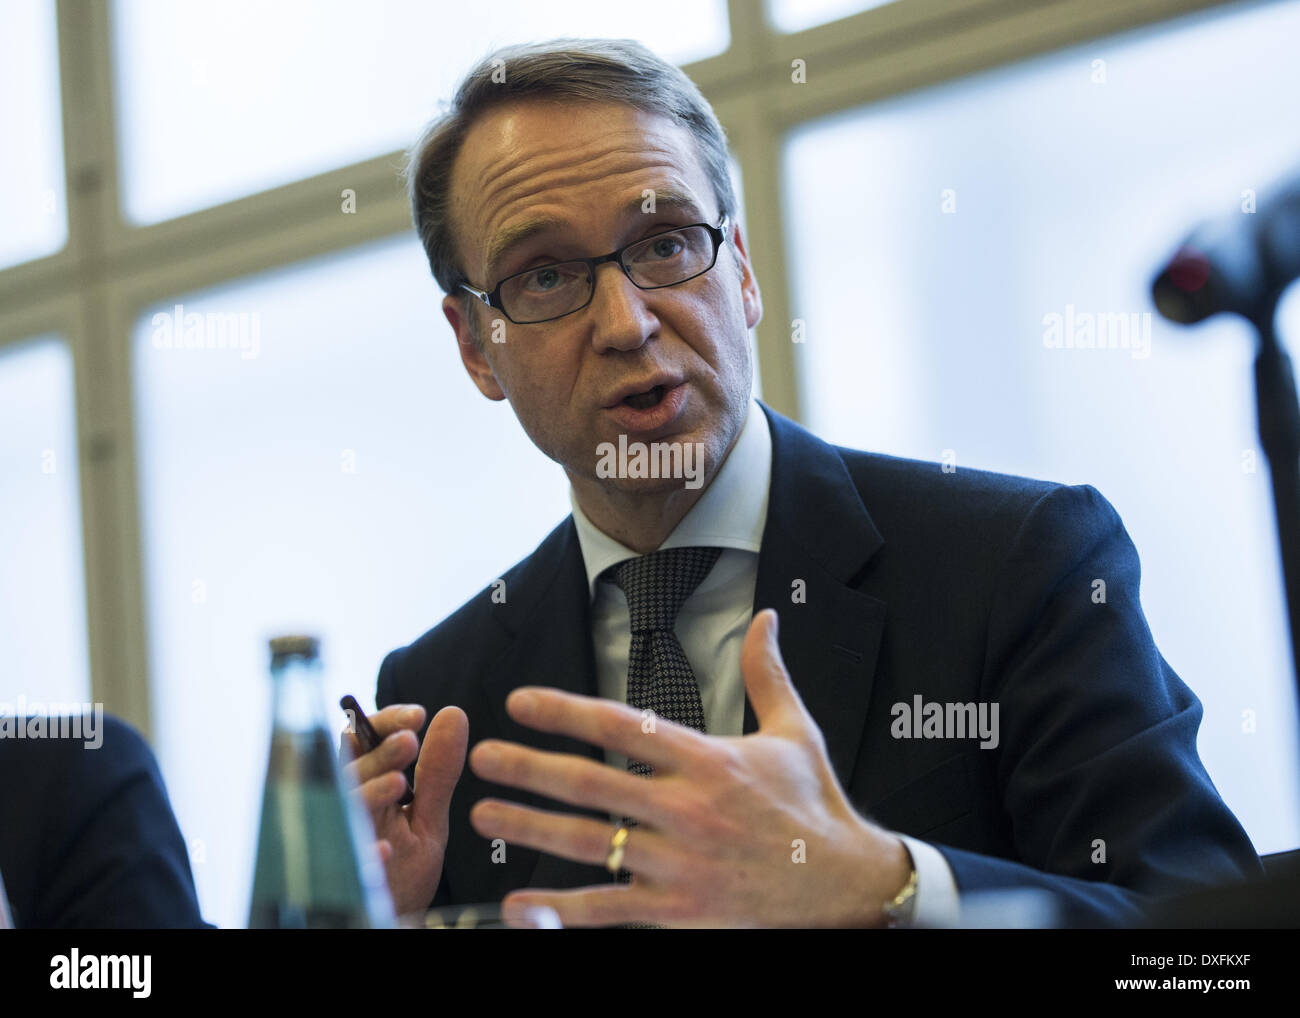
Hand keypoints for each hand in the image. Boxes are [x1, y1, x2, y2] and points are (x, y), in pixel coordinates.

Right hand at [339, 703, 467, 916]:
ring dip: (369, 794)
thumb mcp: (427, 819)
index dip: (387, 722)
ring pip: (345, 811)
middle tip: (408, 740)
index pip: (366, 741)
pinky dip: (366, 857)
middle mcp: (350, 811)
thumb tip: (453, 714)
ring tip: (396, 783)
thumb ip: (437, 771)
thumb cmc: (404, 872)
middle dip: (380, 754)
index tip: (418, 715)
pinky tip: (383, 850)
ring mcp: (344, 845)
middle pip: (352, 770)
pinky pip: (349, 868)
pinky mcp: (347, 881)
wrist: (395, 921)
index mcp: (369, 790)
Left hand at [467, 609, 910, 926]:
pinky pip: (609, 910)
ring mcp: (680, 863)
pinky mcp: (681, 910)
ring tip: (484, 815)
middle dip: (527, 768)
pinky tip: (521, 904)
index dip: (564, 711)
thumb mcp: (796, 733)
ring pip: (589, 843)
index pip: (622, 725)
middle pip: (590, 782)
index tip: (519, 703)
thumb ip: (767, 675)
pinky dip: (560, 910)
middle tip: (482, 758)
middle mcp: (688, 810)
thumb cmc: (817, 808)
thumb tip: (767, 618)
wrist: (848, 887)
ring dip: (529, 828)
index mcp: (709, 761)